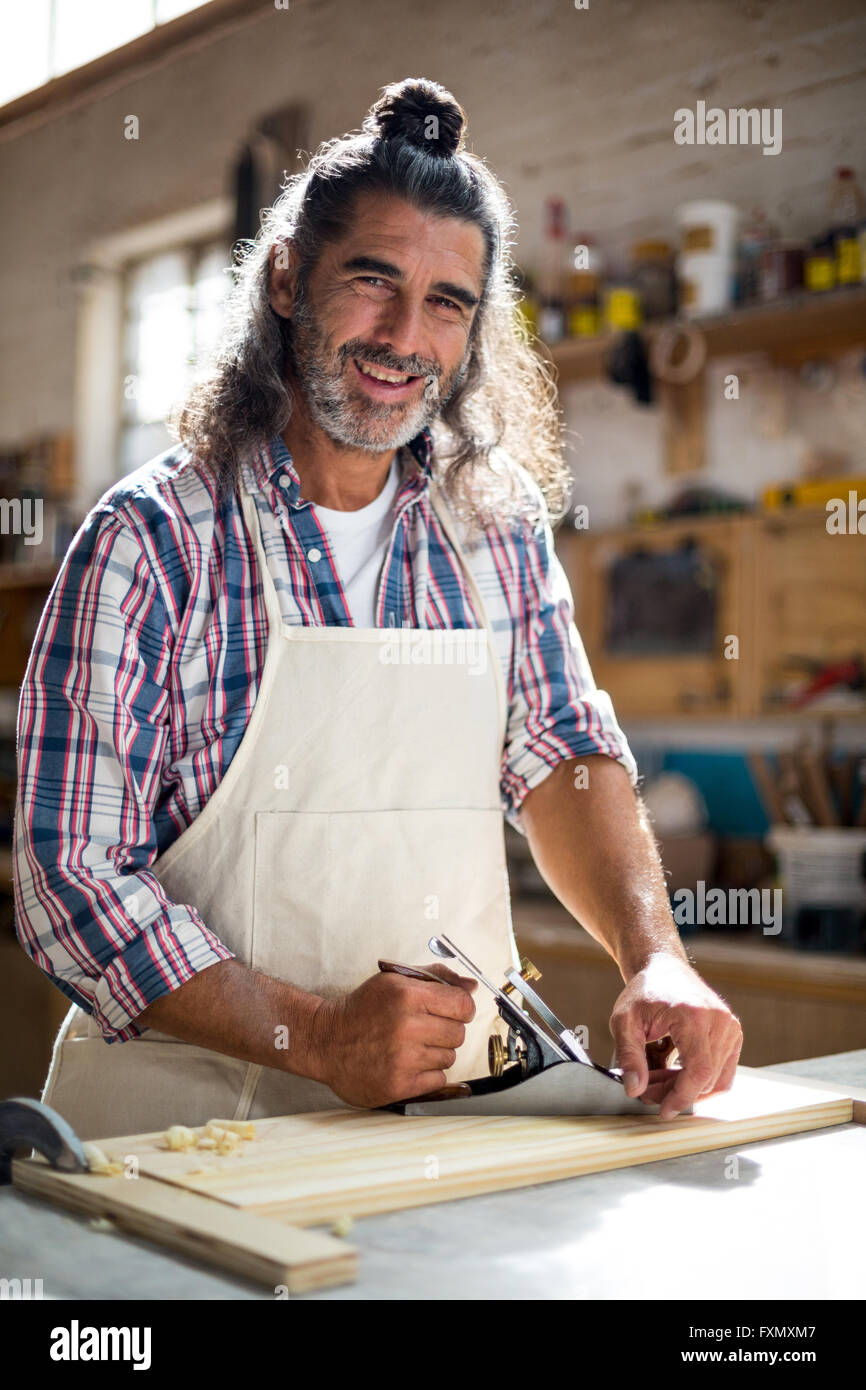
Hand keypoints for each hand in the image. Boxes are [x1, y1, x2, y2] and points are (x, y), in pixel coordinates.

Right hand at [309, 963, 476, 1107]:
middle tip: (422, 1029)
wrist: (325, 1041)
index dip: (460, 1008)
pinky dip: (427, 1073)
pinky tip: (407, 1063)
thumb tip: (472, 986)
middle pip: (458, 1033)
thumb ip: (436, 977)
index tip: (450, 1011)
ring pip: (450, 1057)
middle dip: (445, 1030)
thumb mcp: (394, 981)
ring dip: (435, 1053)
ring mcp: (404, 1058)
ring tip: (409, 1047)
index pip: (463, 1004)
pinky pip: (438, 1079)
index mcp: (407, 996)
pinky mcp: (400, 1085)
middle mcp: (407, 1027)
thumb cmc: (362, 1009)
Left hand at [609, 953, 742, 1119]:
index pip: (698, 1072)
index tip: (663, 1111)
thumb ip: (629, 1056)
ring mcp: (731, 1026)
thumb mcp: (624, 1021)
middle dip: (677, 1093)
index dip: (681, 1097)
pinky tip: (675, 1075)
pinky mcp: (733, 1032)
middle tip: (649, 1092)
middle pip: (707, 1078)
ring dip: (688, 1089)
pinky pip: (723, 1070)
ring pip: (717, 1078)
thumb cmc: (644, 992)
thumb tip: (634, 1089)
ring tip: (658, 1081)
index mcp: (694, 1016)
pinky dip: (700, 1080)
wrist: (663, 968)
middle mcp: (719, 1021)